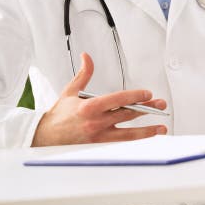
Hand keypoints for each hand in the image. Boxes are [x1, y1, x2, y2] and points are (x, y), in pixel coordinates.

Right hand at [31, 52, 167, 145]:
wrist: (42, 138)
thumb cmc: (58, 115)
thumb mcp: (70, 91)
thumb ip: (83, 74)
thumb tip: (87, 56)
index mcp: (89, 107)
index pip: (117, 100)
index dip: (135, 96)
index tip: (147, 94)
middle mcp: (95, 123)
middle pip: (126, 115)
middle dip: (146, 109)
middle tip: (160, 105)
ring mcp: (98, 137)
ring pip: (127, 134)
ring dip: (146, 131)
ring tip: (161, 128)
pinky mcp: (98, 147)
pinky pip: (120, 145)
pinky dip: (134, 142)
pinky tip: (146, 139)